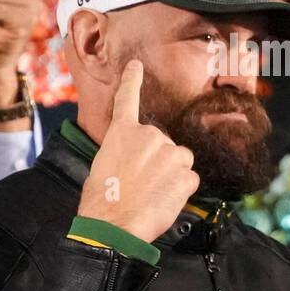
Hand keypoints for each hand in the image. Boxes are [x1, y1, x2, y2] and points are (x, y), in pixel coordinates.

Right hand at [77, 60, 198, 243]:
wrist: (112, 225)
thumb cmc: (101, 200)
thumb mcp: (103, 166)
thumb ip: (124, 153)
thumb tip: (137, 161)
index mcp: (122, 132)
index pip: (127, 100)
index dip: (131, 81)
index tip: (135, 65)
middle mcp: (150, 136)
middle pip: (162, 144)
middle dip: (157, 161)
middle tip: (139, 184)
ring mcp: (171, 153)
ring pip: (178, 162)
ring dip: (170, 176)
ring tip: (151, 195)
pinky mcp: (187, 174)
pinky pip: (188, 181)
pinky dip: (179, 192)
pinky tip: (162, 202)